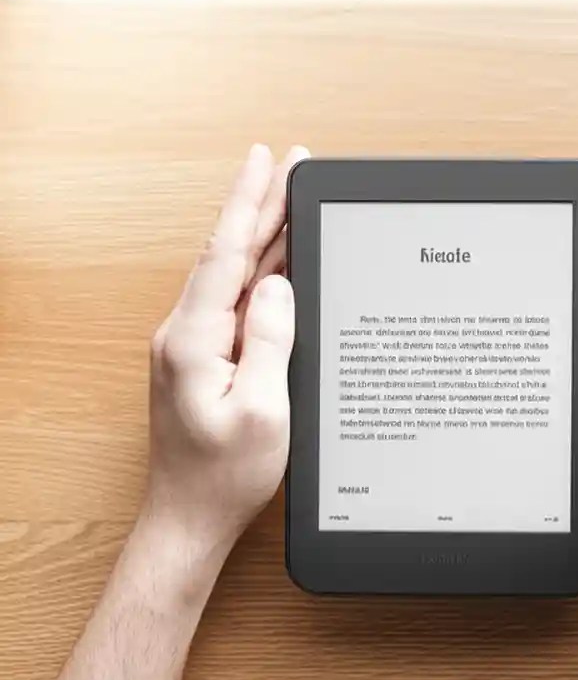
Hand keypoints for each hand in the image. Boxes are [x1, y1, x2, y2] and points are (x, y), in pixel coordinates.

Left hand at [144, 144, 308, 553]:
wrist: (189, 518)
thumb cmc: (226, 477)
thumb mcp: (265, 410)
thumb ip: (270, 341)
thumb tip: (277, 287)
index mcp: (194, 341)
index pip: (226, 254)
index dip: (250, 203)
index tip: (267, 161)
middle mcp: (184, 334)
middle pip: (228, 253)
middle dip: (261, 204)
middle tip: (290, 162)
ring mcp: (189, 345)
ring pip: (231, 274)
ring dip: (262, 234)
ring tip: (291, 197)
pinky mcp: (201, 358)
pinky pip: (233, 301)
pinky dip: (258, 271)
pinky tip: (278, 258)